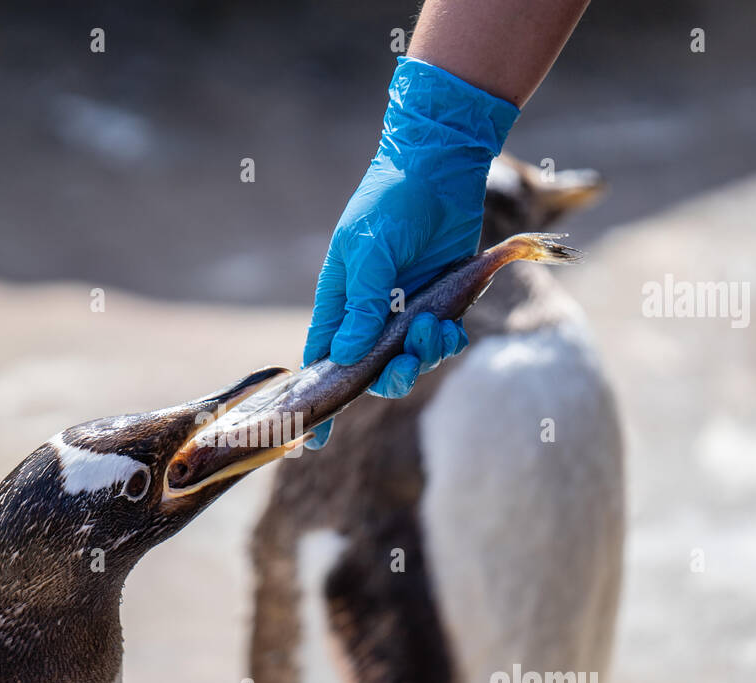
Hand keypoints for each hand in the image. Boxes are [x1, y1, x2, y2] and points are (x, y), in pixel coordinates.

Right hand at [303, 56, 518, 447]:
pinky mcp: (443, 304)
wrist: (439, 168)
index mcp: (338, 303)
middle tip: (397, 370)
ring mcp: (407, 313)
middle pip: (369, 372)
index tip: (310, 442)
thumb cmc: (389, 204)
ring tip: (429, 330)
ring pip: (410, 363)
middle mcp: (370, 315)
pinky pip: (442, 344)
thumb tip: (345, 356)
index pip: (321, 363)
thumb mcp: (368, 252)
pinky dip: (445, 344)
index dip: (316, 402)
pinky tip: (446, 326)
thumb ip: (360, 305)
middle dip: (384, 381)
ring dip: (420, 359)